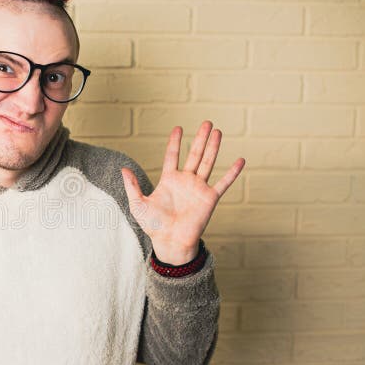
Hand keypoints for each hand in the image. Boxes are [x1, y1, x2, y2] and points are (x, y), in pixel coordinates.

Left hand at [121, 120, 244, 264]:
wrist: (169, 242)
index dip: (175, 142)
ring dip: (214, 147)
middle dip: (201, 138)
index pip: (172, 156)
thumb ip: (132, 186)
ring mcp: (199, 188)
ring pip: (208, 163)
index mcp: (169, 180)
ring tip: (218, 132)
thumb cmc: (153, 225)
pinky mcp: (210, 198)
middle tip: (207, 122)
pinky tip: (241, 160)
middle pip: (194, 154)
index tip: (178, 128)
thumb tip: (123, 169)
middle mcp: (186, 181)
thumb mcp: (138, 204)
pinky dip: (232, 172)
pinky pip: (223, 183)